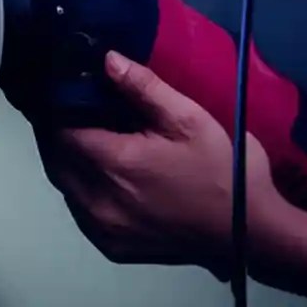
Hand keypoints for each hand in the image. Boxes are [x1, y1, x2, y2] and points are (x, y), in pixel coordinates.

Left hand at [38, 52, 280, 273]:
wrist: (251, 233)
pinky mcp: (113, 247)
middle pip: (55, 159)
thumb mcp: (189, 119)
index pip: (59, 131)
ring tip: (84, 139)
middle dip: (57, 134)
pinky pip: (81, 212)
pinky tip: (99, 175)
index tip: (65, 91)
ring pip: (65, 187)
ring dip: (67, 162)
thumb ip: (144, 87)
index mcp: (113, 163)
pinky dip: (81, 191)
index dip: (57, 110)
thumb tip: (106, 59)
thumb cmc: (222, 170)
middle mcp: (97, 200)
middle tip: (71, 111)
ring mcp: (103, 228)